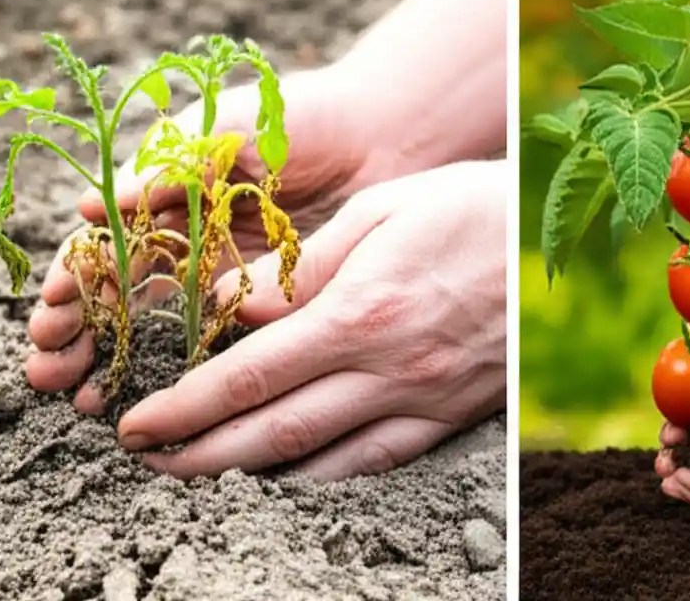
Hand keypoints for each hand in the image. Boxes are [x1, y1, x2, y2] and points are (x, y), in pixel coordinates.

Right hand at [24, 63, 384, 404]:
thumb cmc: (298, 117)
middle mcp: (186, 242)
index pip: (102, 244)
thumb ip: (166, 166)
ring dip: (110, 364)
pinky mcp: (266, 301)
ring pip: (154, 327)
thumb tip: (89, 206)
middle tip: (46, 372)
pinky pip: (216, 341)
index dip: (73, 277)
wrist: (381, 134)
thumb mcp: (225, 130)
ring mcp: (223, 275)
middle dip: (75, 335)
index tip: (52, 308)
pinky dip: (180, 372)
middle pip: (115, 295)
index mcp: (165, 196)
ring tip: (78, 400)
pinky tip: (151, 401)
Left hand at [36, 158, 505, 479]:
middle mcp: (388, 369)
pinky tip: (286, 481)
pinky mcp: (450, 415)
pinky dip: (323, 478)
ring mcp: (422, 400)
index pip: (250, 376)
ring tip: (196, 475)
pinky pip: (377, 462)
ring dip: (248, 476)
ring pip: (321, 459)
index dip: (186, 407)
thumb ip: (303, 267)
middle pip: (274, 432)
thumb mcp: (381, 211)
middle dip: (199, 454)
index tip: (137, 421)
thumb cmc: (465, 207)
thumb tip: (229, 303)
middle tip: (145, 460)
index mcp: (360, 312)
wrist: (552, 239)